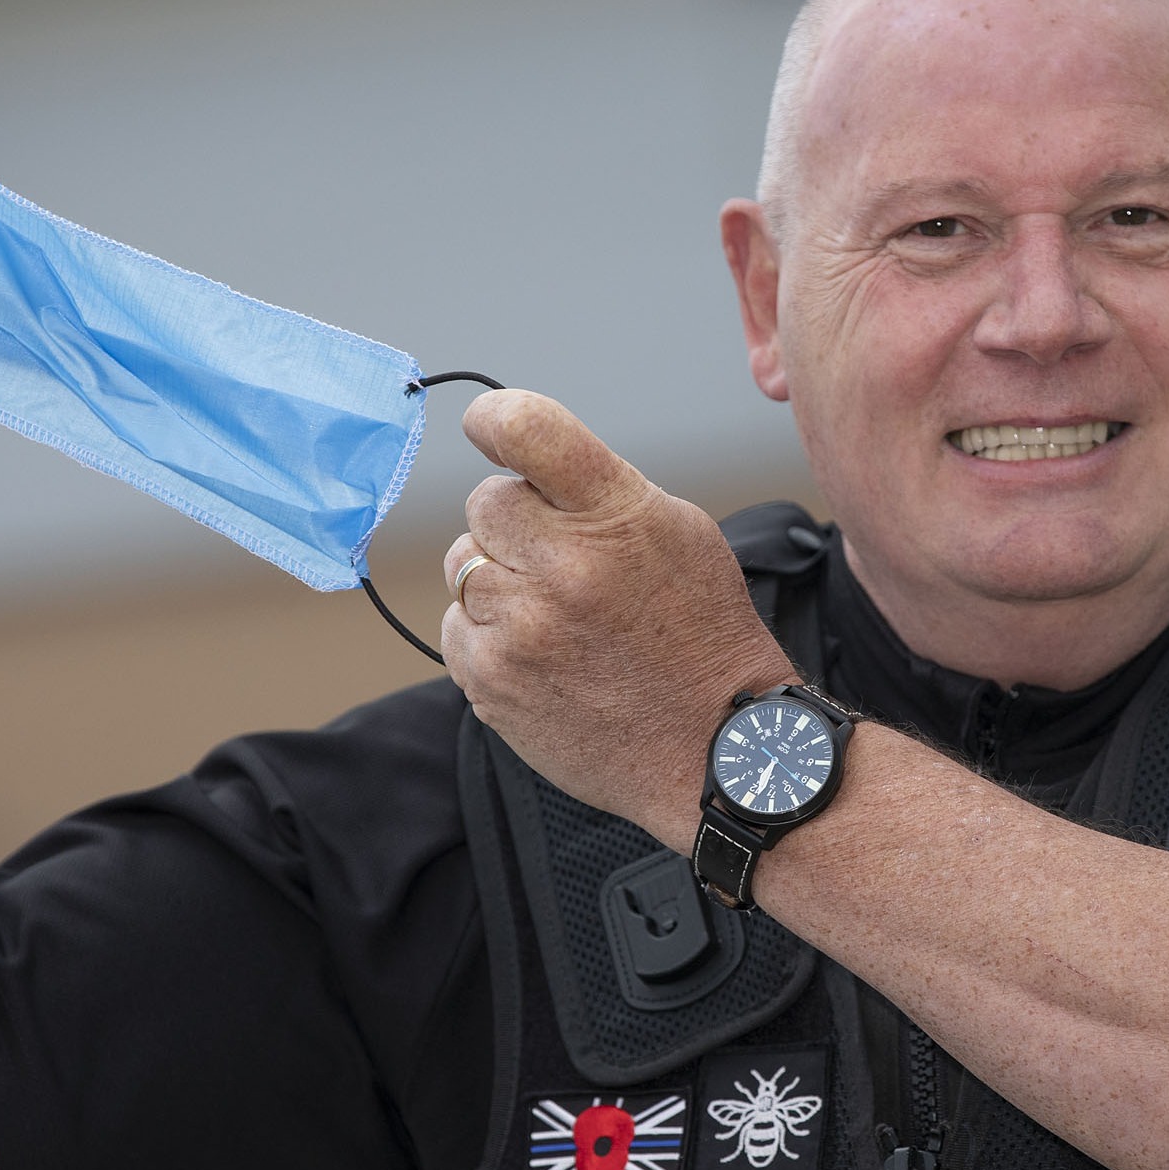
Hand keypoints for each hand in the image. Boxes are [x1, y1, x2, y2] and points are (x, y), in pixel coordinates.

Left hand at [442, 391, 796, 850]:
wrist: (713, 749)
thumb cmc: (699, 633)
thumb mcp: (680, 531)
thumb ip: (599, 490)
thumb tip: (523, 466)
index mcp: (617, 515)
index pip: (526, 430)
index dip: (494, 419)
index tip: (487, 427)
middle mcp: (563, 568)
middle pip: (487, 501)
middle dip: (517, 523)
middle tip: (564, 562)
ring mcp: (519, 629)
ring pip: (464, 564)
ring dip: (500, 580)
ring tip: (559, 616)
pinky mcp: (488, 679)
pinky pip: (456, 626)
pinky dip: (489, 635)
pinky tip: (544, 656)